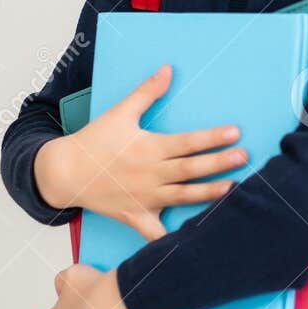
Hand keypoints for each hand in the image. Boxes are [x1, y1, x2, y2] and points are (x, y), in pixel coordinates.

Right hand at [33, 64, 247, 239]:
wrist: (64, 172)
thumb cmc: (94, 141)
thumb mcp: (120, 112)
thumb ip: (147, 92)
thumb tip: (167, 69)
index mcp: (148, 148)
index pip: (186, 142)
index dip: (211, 138)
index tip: (235, 133)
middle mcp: (149, 174)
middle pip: (189, 169)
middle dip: (219, 163)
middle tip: (244, 158)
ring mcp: (143, 197)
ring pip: (182, 197)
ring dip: (208, 194)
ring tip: (232, 189)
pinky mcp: (135, 216)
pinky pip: (157, 232)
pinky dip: (173, 238)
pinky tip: (196, 239)